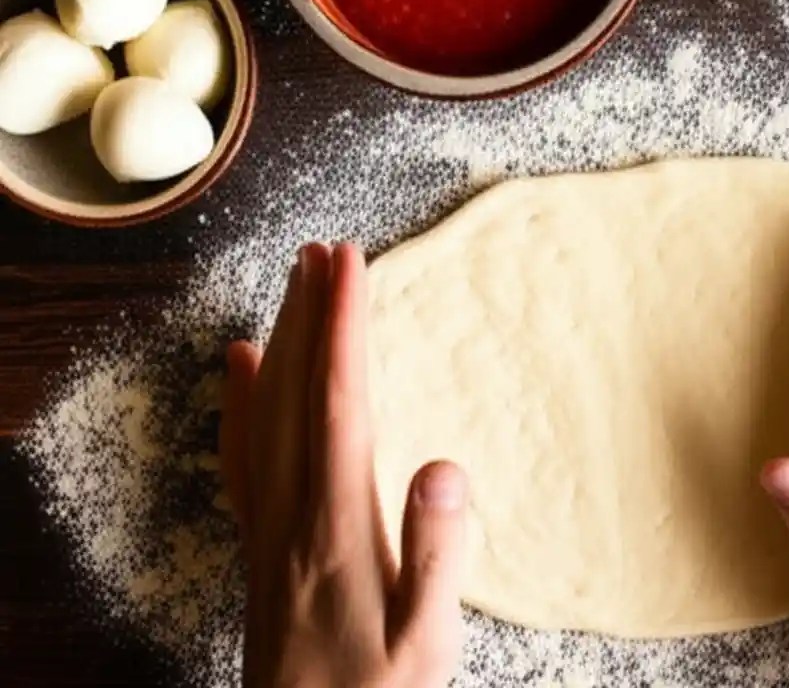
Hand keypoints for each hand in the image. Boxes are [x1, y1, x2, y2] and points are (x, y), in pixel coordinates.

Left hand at [218, 242, 467, 687]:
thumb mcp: (427, 641)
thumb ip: (437, 556)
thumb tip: (445, 467)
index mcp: (335, 528)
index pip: (338, 406)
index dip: (343, 329)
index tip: (350, 265)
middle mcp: (290, 515)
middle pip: (294, 394)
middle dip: (308, 315)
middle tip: (322, 251)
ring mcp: (268, 527)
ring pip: (264, 414)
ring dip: (279, 342)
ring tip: (291, 284)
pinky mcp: (261, 542)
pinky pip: (242, 455)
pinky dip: (239, 400)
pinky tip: (239, 366)